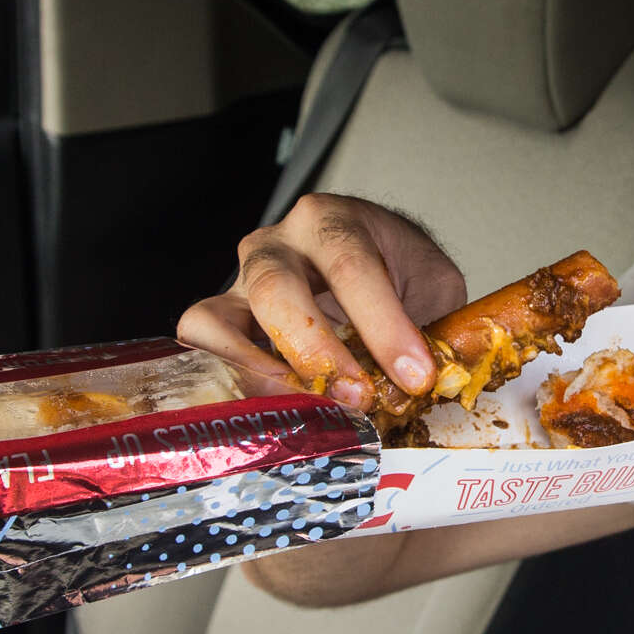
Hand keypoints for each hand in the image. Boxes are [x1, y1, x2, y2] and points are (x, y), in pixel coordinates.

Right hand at [176, 194, 465, 411]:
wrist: (372, 260)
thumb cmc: (399, 272)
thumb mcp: (432, 286)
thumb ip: (433, 328)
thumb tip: (430, 386)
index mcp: (333, 222)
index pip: (352, 266)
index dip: (384, 326)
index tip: (415, 376)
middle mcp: (276, 245)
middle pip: (276, 290)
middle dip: (317, 352)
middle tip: (358, 398)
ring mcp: (239, 282)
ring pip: (218, 319)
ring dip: (260, 373)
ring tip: (305, 411)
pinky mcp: (218, 319)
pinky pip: (200, 345)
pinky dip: (228, 379)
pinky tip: (271, 412)